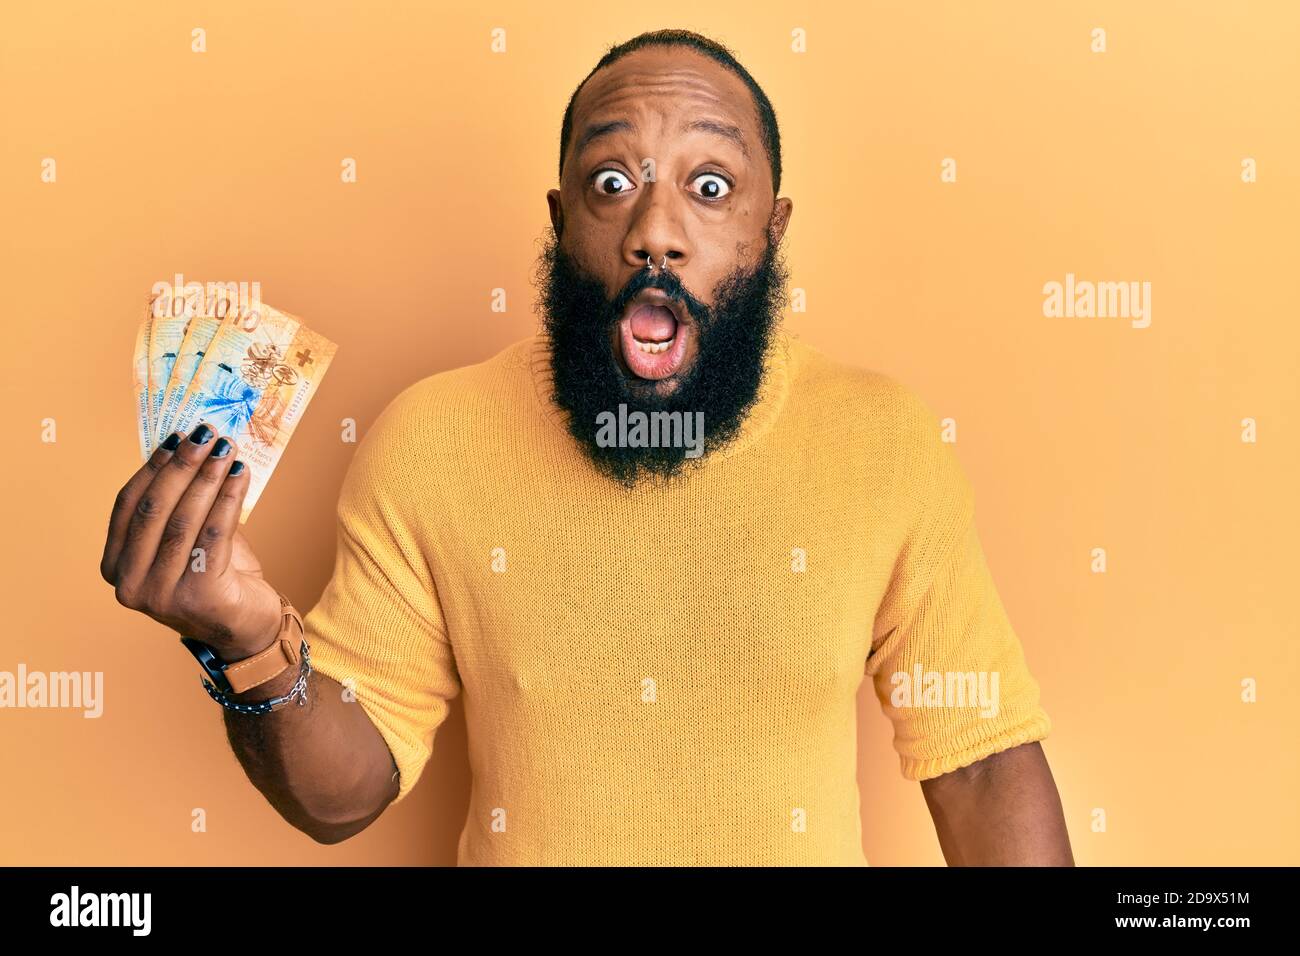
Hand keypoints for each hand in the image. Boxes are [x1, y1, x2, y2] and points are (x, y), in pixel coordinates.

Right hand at [101, 423, 283, 659]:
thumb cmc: (217, 578)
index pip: (128, 506)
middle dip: (183, 465)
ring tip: (228, 449)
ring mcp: (161, 595)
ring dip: (208, 477)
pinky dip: (229, 498)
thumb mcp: (187, 540)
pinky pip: (214, 534)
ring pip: (184, 520)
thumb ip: (179, 504)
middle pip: (154, 509)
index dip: (153, 467)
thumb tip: (190, 447)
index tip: (177, 436)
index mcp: (115, 568)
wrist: (248, 629)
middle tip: (207, 434)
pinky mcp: (198, 596)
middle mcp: (129, 585)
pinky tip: (241, 475)